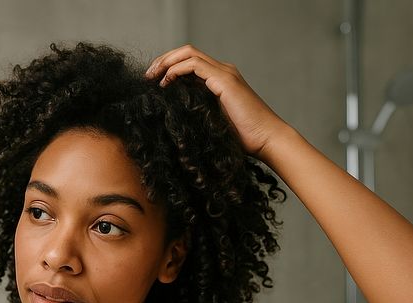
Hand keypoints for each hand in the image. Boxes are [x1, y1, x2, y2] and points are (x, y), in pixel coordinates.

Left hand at [145, 44, 290, 160]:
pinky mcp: (224, 80)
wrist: (266, 140)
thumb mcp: (210, 122)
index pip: (189, 61)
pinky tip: (166, 82)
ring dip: (166, 62)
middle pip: (186, 52)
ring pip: (188, 53)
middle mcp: (222, 70)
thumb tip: (170, 115)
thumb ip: (195, 112)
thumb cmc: (241, 138)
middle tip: (147, 75)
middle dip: (163, 60)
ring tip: (151, 77)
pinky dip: (176, 70)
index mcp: (219, 79)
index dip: (168, 66)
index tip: (152, 82)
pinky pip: (194, 65)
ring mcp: (224, 73)